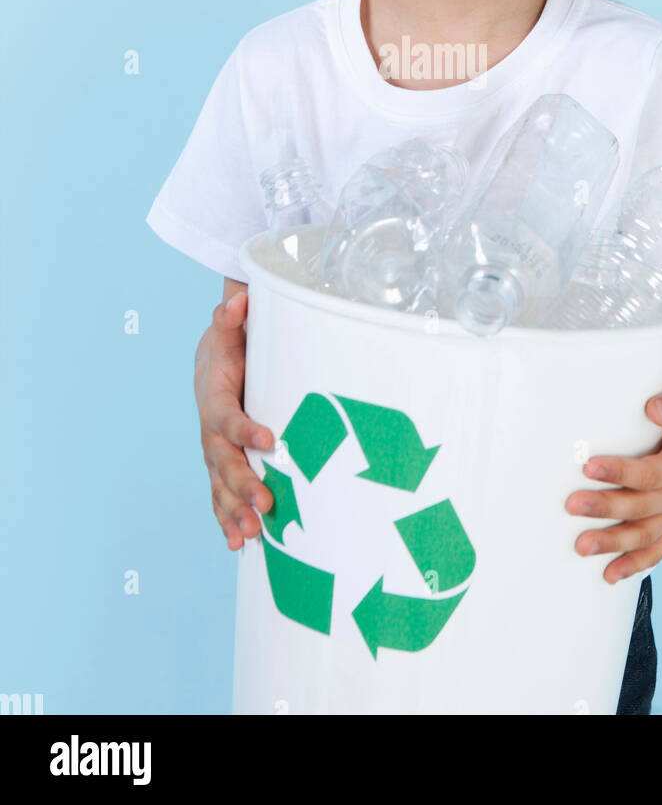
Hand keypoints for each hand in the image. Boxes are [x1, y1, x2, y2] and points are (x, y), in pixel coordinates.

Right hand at [194, 289, 274, 550]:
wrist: (215, 359)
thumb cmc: (231, 344)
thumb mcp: (231, 327)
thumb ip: (232, 315)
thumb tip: (238, 299)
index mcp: (214, 396)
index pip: (225, 416)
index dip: (244, 428)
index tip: (268, 439)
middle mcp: (210, 429)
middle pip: (222, 460)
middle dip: (243, 484)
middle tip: (266, 505)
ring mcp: (214, 450)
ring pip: (219, 485)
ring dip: (233, 511)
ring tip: (250, 535)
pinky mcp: (221, 463)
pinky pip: (220, 495)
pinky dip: (226, 518)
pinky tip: (237, 543)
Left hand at [564, 386, 661, 583]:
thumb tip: (653, 408)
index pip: (648, 474)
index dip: (619, 471)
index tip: (589, 466)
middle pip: (638, 507)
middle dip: (604, 508)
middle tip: (572, 506)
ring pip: (642, 536)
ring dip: (612, 544)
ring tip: (581, 547)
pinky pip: (653, 553)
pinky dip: (632, 566)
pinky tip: (608, 575)